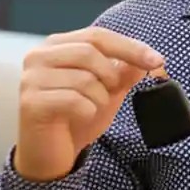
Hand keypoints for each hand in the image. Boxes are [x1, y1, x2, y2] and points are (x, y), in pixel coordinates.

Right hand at [15, 26, 163, 181]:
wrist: (50, 154)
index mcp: (56, 45)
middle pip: (90, 51)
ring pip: (84, 78)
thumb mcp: (107, 90)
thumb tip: (153, 60)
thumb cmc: (76, 117)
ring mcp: (32, 79)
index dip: (130, 46)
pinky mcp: (31, 102)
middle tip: (112, 93)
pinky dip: (87, 111)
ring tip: (90, 108)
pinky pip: (74, 100)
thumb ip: (125, 71)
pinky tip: (79, 118)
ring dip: (99, 98)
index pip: (97, 35)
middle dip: (111, 75)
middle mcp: (38, 56)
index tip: (157, 61)